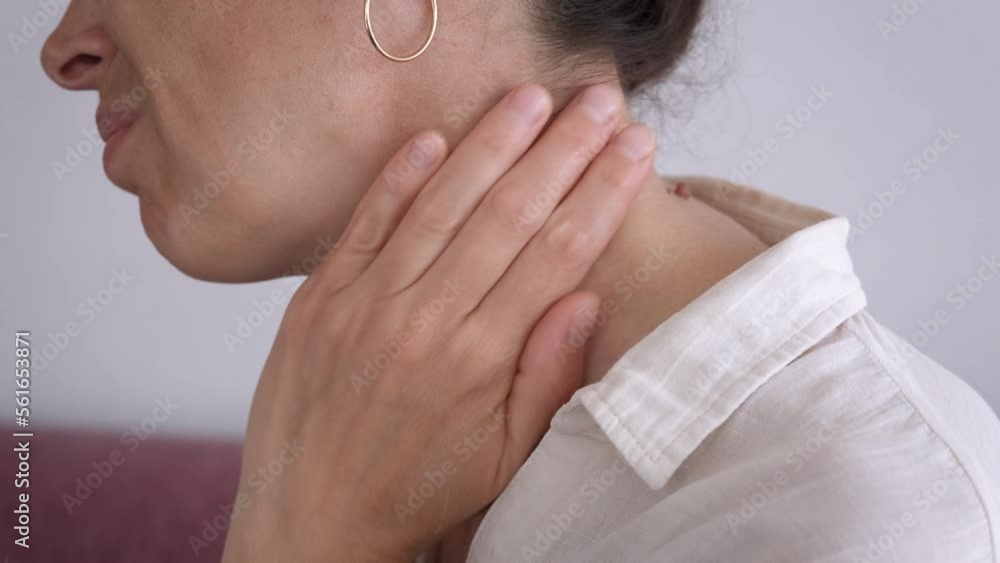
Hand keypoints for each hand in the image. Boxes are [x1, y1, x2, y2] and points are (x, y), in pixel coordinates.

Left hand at [222, 83, 653, 562]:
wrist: (314, 521)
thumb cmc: (416, 492)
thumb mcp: (504, 456)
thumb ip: (546, 375)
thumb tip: (585, 296)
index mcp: (477, 360)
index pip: (555, 255)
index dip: (601, 195)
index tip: (633, 151)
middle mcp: (422, 321)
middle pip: (508, 215)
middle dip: (562, 151)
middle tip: (600, 102)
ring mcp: (364, 304)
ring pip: (440, 205)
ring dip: (491, 145)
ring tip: (532, 99)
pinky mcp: (318, 299)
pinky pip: (363, 223)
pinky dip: (397, 178)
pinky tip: (433, 137)